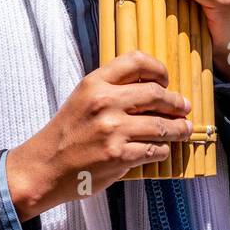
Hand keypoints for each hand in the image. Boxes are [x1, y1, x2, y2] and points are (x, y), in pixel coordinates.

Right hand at [4, 51, 192, 221]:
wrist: (44, 168)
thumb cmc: (67, 133)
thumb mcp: (82, 99)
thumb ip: (112, 89)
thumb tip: (154, 88)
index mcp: (94, 83)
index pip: (136, 61)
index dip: (159, 70)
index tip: (166, 81)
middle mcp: (105, 102)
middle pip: (157, 94)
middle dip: (176, 102)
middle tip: (184, 107)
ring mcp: (113, 130)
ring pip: (162, 125)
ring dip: (178, 129)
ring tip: (184, 130)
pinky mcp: (119, 156)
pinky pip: (155, 149)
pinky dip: (163, 150)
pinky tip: (161, 149)